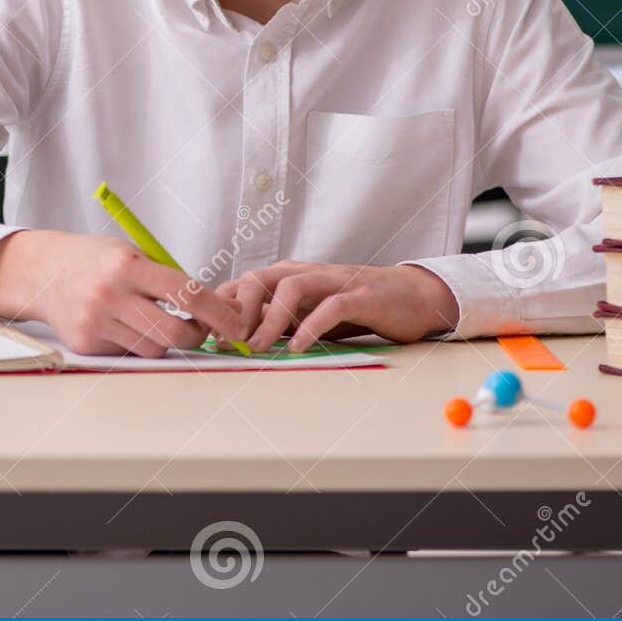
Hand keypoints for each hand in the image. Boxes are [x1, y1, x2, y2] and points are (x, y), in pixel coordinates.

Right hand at [0, 229, 252, 357]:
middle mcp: (111, 295)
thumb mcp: (131, 254)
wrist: (42, 272)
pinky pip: (128, 353)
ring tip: (152, 320)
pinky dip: (135, 343)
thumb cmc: (94, 260)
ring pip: (153, 349)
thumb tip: (213, 309)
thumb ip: (166, 278)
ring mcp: (96, 322)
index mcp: (128, 265)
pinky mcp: (86, 343)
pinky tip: (122, 325)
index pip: (186, 293)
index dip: (219, 312)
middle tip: (200, 329)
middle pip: (173, 333)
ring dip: (164, 341)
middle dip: (197, 336)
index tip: (237, 323)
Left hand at [215, 261, 457, 350]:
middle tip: (230, 341)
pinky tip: (298, 346)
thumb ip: (278, 321)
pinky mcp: (361, 295)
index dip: (222, 307)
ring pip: (291, 287)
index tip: (208, 334)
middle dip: (238, 310)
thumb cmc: (356, 306)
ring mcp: (335, 281)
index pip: (245, 283)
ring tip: (258, 347)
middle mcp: (308, 273)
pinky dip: (311, 325)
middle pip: (260, 279)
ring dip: (269, 319)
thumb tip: (238, 338)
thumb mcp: (309, 314)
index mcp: (291, 276)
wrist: (412, 297)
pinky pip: (332, 306)